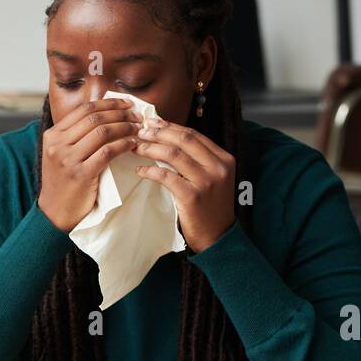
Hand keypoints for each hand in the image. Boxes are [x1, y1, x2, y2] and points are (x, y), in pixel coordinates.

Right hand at [37, 98, 142, 231]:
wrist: (54, 213)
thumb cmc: (63, 183)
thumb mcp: (60, 154)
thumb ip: (75, 136)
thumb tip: (105, 115)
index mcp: (52, 135)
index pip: (84, 110)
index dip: (108, 103)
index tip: (126, 104)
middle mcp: (58, 144)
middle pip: (95, 118)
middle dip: (120, 113)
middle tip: (137, 116)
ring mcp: (68, 159)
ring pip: (102, 132)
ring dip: (125, 127)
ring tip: (137, 129)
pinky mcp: (81, 174)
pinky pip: (108, 152)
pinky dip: (123, 145)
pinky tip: (132, 144)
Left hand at [133, 117, 234, 252]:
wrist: (217, 237)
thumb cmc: (209, 208)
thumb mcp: (212, 179)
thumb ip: (197, 161)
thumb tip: (168, 141)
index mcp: (224, 158)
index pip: (194, 135)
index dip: (170, 127)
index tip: (151, 123)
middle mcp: (218, 167)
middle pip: (184, 140)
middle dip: (159, 133)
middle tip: (139, 131)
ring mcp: (207, 181)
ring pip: (174, 155)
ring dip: (151, 149)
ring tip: (136, 148)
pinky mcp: (193, 196)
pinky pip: (166, 177)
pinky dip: (150, 171)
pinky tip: (140, 170)